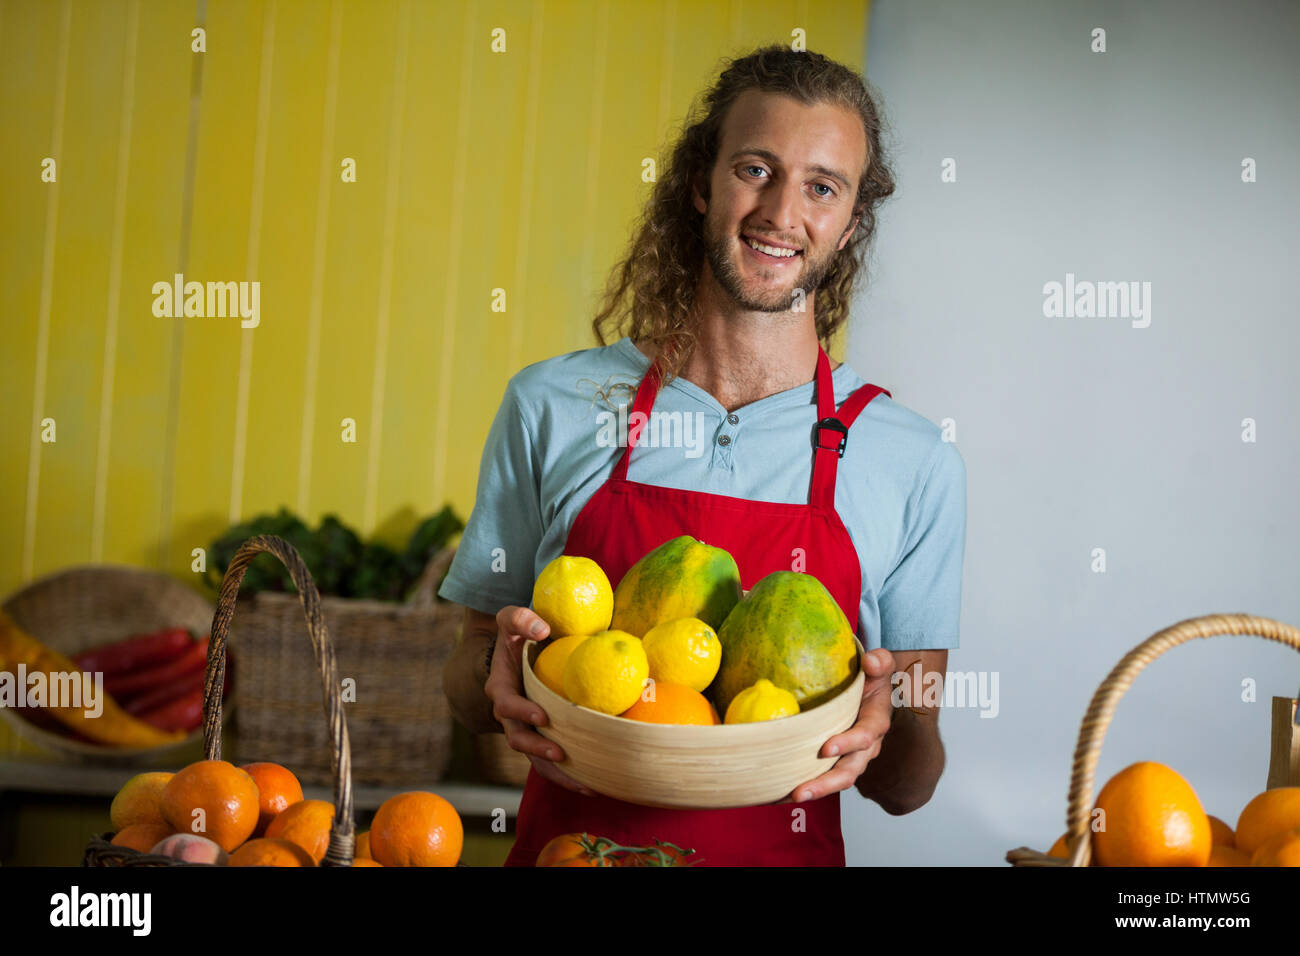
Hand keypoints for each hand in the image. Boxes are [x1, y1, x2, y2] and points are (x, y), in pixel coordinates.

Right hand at [483, 606, 595, 796]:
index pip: (506, 705)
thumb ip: (520, 618)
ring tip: (585, 783)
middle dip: (538, 751)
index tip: (542, 717)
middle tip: (561, 754)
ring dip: (558, 773)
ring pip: (536, 759)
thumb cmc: (517, 634)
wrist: (518, 651)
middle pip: (519, 739)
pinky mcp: (543, 737)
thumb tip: (542, 629)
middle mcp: (510, 715)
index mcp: (501, 689)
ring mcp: (526, 729)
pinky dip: (570, 775)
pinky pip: (553, 763)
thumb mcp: (511, 619)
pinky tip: (594, 784)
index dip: (521, 713)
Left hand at [785, 648, 894, 802]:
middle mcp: (866, 747)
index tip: (826, 748)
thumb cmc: (873, 679)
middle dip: (826, 783)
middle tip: (801, 792)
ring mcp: (851, 757)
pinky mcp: (837, 761)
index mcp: (876, 723)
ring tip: (791, 797)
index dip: (848, 744)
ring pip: (837, 780)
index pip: (865, 736)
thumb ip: (880, 662)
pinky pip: (823, 776)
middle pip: (849, 771)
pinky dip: (807, 785)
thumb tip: (871, 661)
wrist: (872, 694)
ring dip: (815, 791)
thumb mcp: (880, 667)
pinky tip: (781, 793)